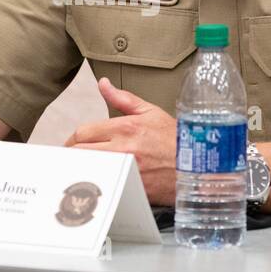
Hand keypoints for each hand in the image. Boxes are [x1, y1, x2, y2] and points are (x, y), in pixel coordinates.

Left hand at [64, 77, 176, 205]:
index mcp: (126, 127)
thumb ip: (123, 98)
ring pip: (88, 169)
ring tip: (79, 169)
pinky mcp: (130, 188)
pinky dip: (97, 183)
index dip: (72, 140)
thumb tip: (102, 83)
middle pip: (79, 151)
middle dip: (71, 154)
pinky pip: (104, 185)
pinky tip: (97, 182)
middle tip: (70, 157)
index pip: (83, 132)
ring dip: (80, 168)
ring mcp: (126, 170)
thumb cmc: (177, 140)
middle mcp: (123, 148)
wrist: (200, 167)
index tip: (73, 144)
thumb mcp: (152, 112)